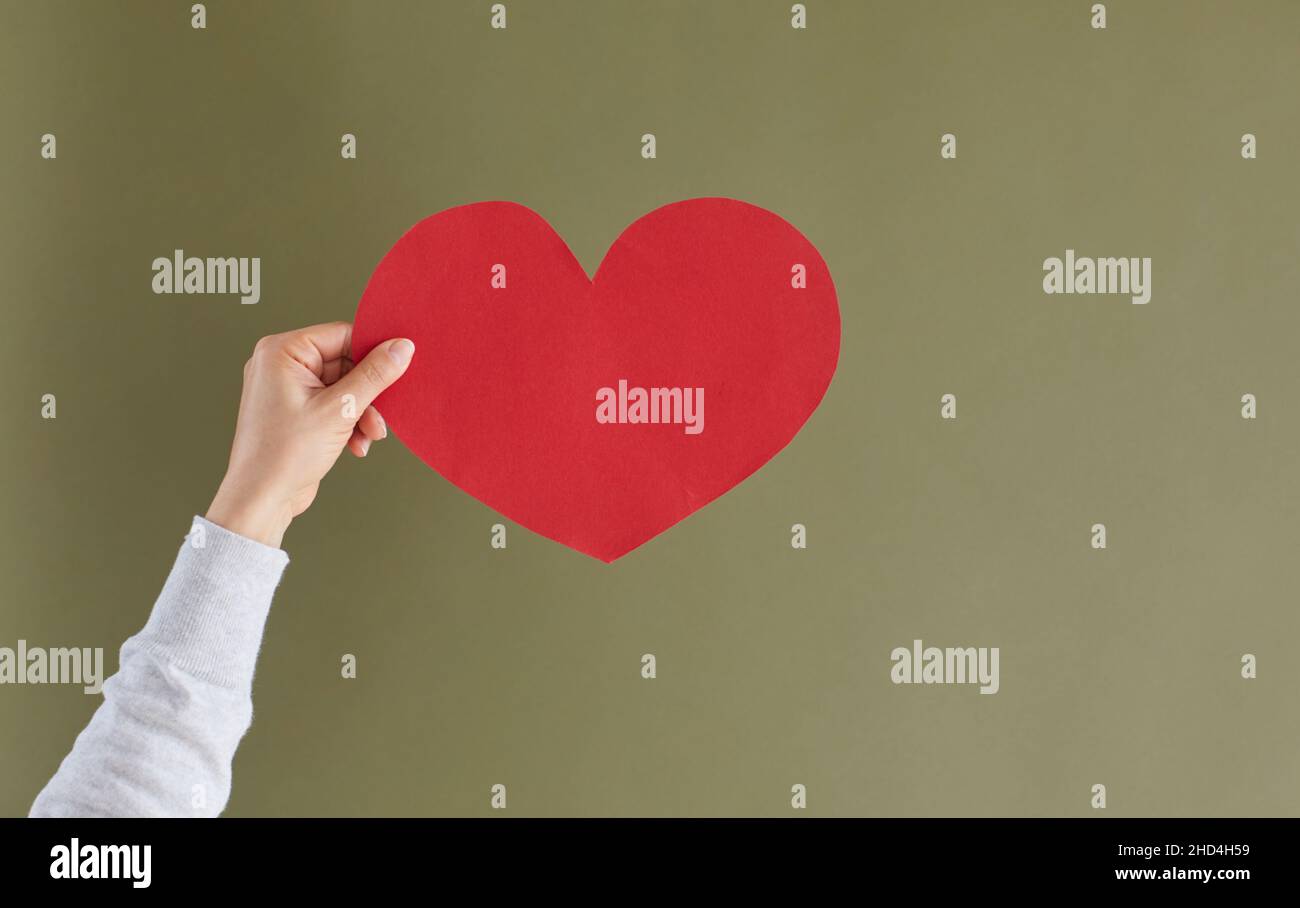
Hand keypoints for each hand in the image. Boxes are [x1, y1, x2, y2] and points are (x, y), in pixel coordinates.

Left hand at [205, 322, 414, 547]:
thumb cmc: (285, 453)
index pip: (342, 335)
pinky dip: (347, 422)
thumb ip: (375, 375)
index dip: (372, 353)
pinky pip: (331, 404)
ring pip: (342, 387)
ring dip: (361, 412)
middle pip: (345, 363)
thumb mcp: (340, 409)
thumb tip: (402, 347)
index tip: (397, 369)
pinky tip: (354, 444)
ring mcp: (286, 388)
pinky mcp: (294, 410)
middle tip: (381, 417)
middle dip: (367, 394)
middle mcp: (280, 364)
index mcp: (282, 351)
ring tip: (368, 436)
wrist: (261, 498)